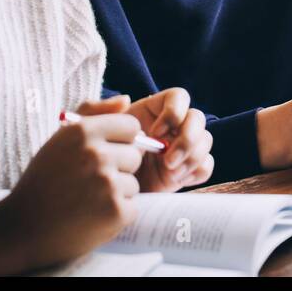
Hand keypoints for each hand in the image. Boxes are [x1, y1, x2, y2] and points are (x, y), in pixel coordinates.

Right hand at [0, 110, 143, 270]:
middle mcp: (96, 154)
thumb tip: (127, 100)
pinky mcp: (115, 212)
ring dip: (116, 194)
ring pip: (133, 182)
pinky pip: (132, 207)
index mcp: (82, 131)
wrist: (20, 229)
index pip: (131, 126)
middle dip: (118, 169)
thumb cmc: (44, 181)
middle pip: (135, 155)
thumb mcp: (61, 140)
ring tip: (85, 201)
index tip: (102, 154)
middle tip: (87, 183)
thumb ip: (94, 113)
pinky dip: (115, 215)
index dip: (120, 142)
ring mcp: (107, 184)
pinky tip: (90, 218)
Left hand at [78, 89, 214, 191]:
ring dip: (192, 155)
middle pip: (198, 118)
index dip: (175, 112)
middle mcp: (172, 127)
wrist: (98, 192)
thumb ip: (97, 109)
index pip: (180, 97)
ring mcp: (181, 149)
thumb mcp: (85, 130)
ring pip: (205, 140)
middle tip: (167, 159)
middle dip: (188, 137)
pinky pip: (206, 165)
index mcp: (154, 110)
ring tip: (169, 170)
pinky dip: (196, 170)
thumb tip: (126, 99)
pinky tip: (174, 178)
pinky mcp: (185, 170)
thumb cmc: (92, 157)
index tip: (156, 132)